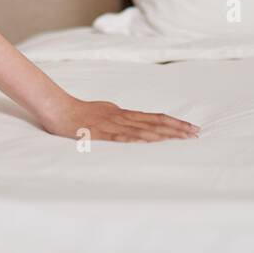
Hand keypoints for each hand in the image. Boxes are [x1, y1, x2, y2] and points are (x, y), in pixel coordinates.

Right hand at [42, 98, 199, 142]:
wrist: (58, 108)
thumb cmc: (79, 113)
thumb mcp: (104, 112)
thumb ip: (119, 119)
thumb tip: (133, 124)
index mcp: (123, 113)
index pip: (154, 117)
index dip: (174, 122)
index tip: (190, 128)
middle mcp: (122, 117)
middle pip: (154, 122)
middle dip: (176, 129)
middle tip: (195, 134)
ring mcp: (112, 125)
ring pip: (143, 130)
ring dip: (164, 135)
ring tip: (182, 139)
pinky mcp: (100, 134)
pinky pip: (121, 138)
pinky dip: (137, 140)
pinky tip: (150, 143)